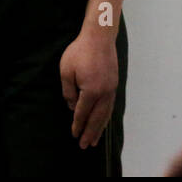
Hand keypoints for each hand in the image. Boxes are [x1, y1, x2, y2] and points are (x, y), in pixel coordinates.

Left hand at [59, 31, 117, 148]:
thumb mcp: (66, 71)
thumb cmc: (80, 51)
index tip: (74, 135)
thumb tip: (72, 106)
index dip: (77, 125)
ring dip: (100, 128)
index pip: (82, 112)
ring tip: (96, 140)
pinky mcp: (115, 83)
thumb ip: (68, 92)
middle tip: (85, 145)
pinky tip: (103, 120)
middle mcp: (104, 92)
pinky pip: (110, 105)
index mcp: (91, 90)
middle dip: (90, 132)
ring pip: (106, 113)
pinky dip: (106, 116)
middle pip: (97, 117)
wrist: (100, 36)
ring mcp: (112, 88)